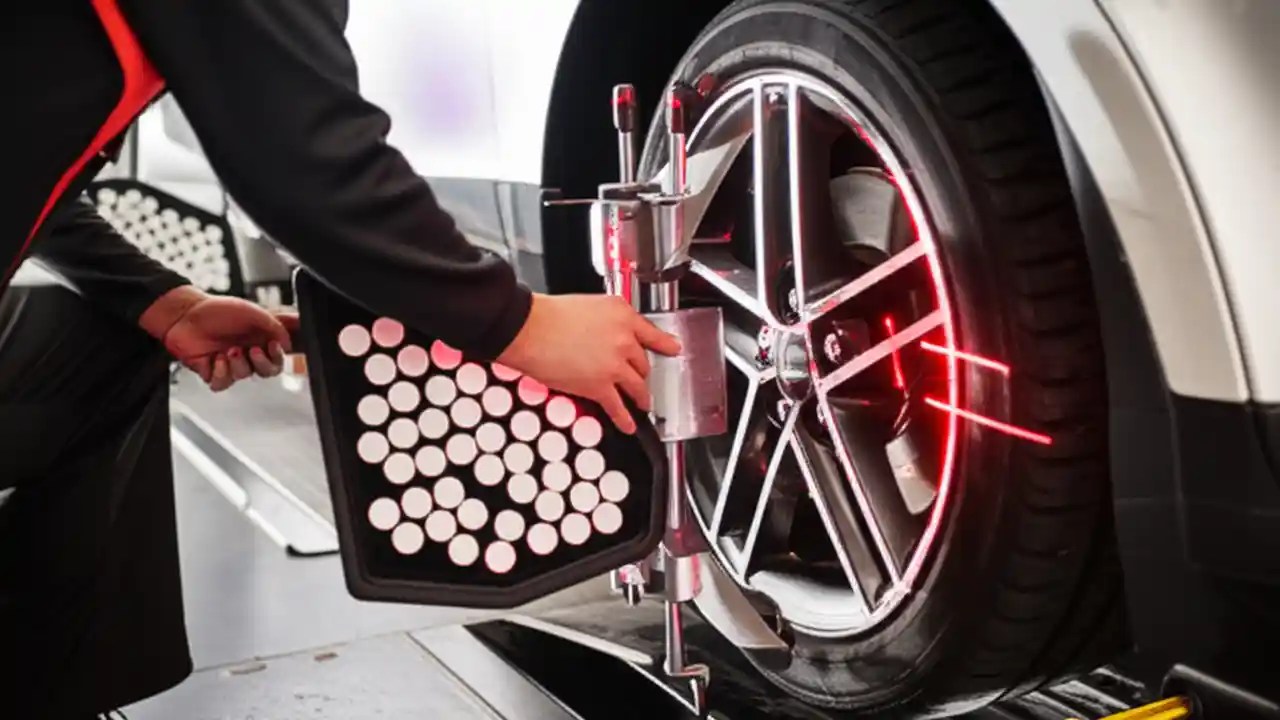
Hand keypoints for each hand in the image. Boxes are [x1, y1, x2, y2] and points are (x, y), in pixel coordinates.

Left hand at [140, 286, 295, 390]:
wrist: (184, 314)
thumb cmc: (217, 310)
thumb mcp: (254, 312)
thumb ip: (276, 327)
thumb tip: (288, 344)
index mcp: (260, 338)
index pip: (279, 357)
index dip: (279, 356)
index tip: (273, 345)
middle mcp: (247, 352)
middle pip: (267, 372)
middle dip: (262, 363)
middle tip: (253, 350)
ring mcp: (230, 363)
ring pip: (244, 376)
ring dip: (238, 364)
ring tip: (229, 350)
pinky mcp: (212, 372)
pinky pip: (222, 384)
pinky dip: (221, 374)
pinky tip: (216, 359)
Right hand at [497, 293, 681, 433]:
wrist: (530, 330)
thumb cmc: (549, 316)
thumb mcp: (589, 305)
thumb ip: (608, 321)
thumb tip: (611, 334)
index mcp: (622, 314)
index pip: (651, 333)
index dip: (664, 344)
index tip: (673, 349)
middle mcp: (624, 339)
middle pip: (643, 362)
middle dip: (641, 372)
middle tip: (641, 378)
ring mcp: (615, 365)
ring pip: (638, 386)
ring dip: (641, 397)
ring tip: (643, 403)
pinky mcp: (601, 387)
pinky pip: (618, 406)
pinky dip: (625, 418)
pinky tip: (629, 423)